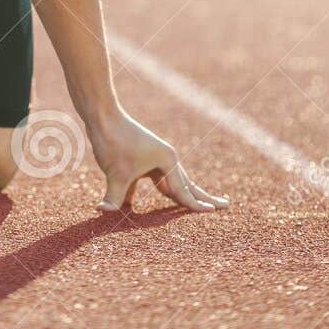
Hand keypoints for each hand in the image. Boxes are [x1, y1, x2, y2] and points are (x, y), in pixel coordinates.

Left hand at [90, 110, 227, 213]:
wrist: (102, 115)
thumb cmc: (113, 142)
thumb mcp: (116, 173)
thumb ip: (114, 197)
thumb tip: (103, 211)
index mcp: (166, 161)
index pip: (182, 190)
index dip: (195, 205)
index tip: (212, 213)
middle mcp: (165, 158)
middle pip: (187, 184)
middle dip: (204, 196)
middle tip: (226, 206)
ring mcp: (156, 157)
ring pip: (173, 182)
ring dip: (184, 195)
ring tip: (202, 204)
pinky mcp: (144, 158)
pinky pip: (157, 180)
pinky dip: (162, 191)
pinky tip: (165, 201)